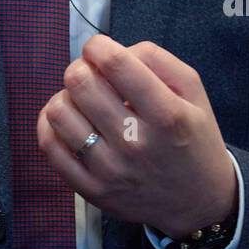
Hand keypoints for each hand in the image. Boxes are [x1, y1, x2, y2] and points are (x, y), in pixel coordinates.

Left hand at [37, 36, 237, 237]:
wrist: (198, 203)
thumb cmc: (193, 138)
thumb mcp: (193, 90)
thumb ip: (155, 59)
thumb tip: (113, 50)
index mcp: (166, 114)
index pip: (116, 64)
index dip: (98, 46)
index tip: (100, 49)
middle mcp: (136, 143)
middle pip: (80, 83)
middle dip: (81, 68)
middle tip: (93, 76)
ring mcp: (110, 170)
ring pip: (59, 112)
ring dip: (67, 97)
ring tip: (83, 102)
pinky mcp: (92, 190)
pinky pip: (50, 148)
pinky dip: (51, 125)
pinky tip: (71, 122)